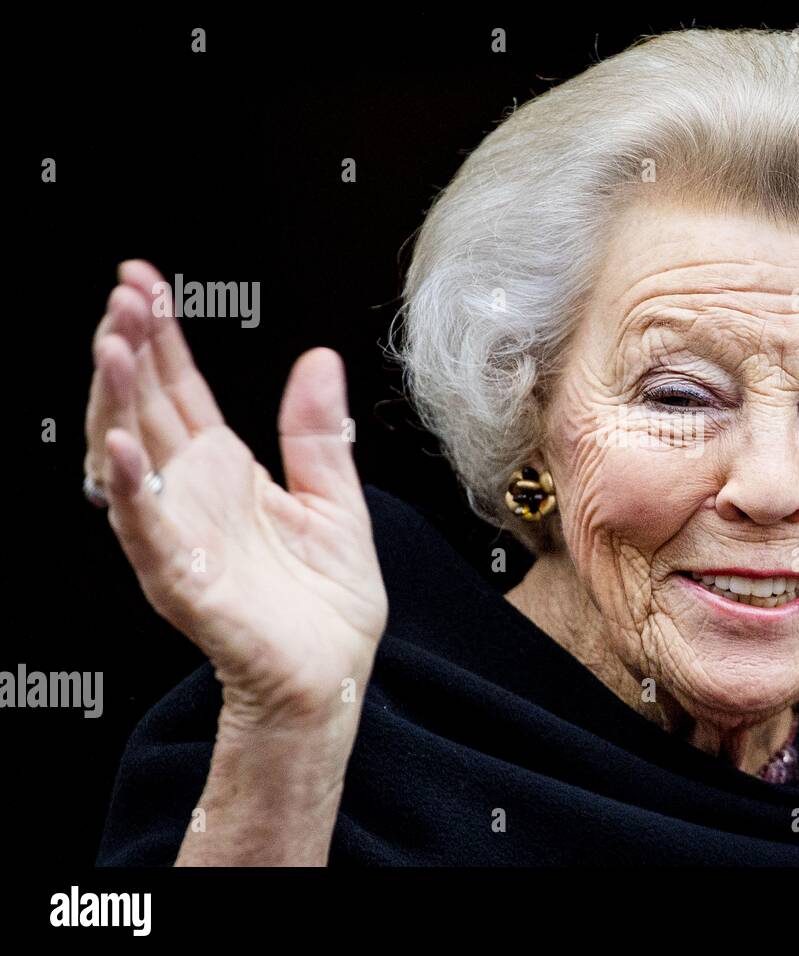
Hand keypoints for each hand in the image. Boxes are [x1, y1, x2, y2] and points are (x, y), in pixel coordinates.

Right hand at [85, 260, 387, 730]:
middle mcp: (193, 495)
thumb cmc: (327, 604)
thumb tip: (318, 359)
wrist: (332, 673)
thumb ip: (316, 431)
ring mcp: (180, 532)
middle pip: (144, 407)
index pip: (180, 389)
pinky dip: (127, 486)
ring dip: (116, 398)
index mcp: (226, 472)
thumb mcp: (335, 498)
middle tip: (123, 291)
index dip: (161, 336)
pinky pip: (143, 525)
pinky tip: (118, 444)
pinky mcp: (181, 575)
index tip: (146, 282)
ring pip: (127, 454)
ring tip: (113, 343)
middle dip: (130, 347)